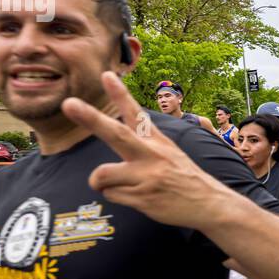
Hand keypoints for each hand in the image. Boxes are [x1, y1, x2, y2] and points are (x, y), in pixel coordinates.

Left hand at [62, 72, 234, 227]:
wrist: (210, 203)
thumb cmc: (182, 177)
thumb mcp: (168, 152)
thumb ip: (142, 143)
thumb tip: (118, 133)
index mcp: (156, 141)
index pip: (135, 113)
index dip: (120, 94)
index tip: (106, 75)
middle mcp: (151, 155)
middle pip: (116, 133)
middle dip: (90, 118)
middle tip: (69, 104)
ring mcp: (147, 176)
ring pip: (102, 174)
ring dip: (100, 182)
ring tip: (113, 184)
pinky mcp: (143, 198)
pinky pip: (110, 195)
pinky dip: (116, 196)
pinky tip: (135, 197)